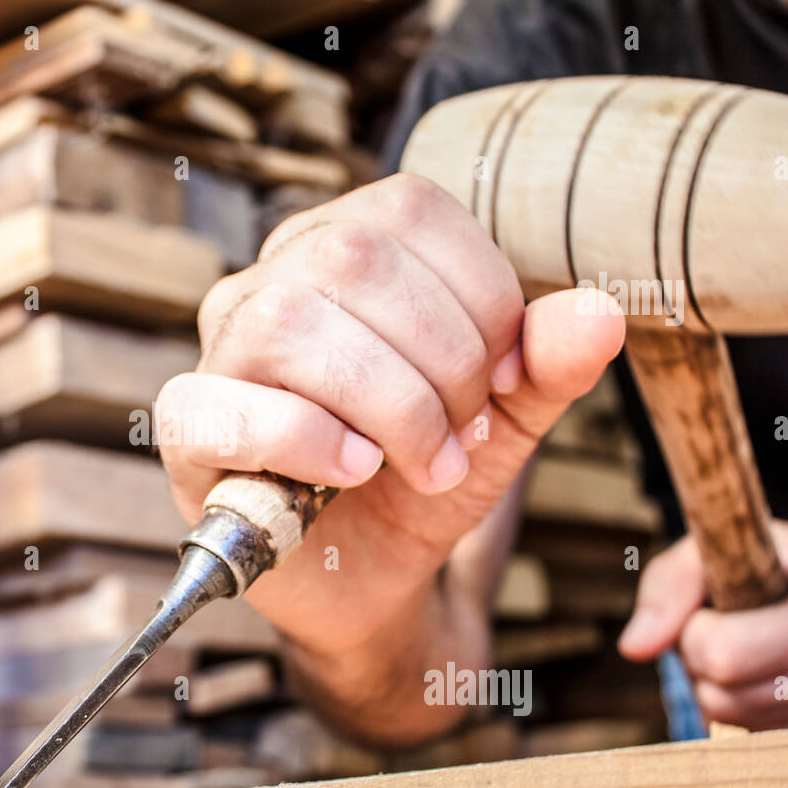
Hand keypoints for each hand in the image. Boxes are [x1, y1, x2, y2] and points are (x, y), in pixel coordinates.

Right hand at [155, 173, 626, 654]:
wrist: (373, 575)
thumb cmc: (424, 476)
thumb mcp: (505, 416)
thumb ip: (548, 363)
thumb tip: (598, 313)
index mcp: (345, 246)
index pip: (410, 211)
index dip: (480, 296)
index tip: (504, 383)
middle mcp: (271, 279)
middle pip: (352, 260)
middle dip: (439, 362)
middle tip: (462, 438)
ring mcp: (220, 351)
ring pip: (288, 323)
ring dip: (384, 405)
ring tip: (419, 464)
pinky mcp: (189, 429)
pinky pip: (226, 408)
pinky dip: (307, 440)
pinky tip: (351, 472)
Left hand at [619, 520, 787, 729]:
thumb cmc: (763, 564)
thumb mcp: (720, 550)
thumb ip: (670, 587)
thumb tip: (633, 649)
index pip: (725, 654)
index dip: (695, 630)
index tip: (715, 606)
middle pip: (721, 697)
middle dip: (700, 662)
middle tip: (725, 627)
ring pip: (729, 721)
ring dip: (715, 686)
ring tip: (745, 646)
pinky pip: (746, 737)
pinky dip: (736, 707)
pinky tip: (758, 673)